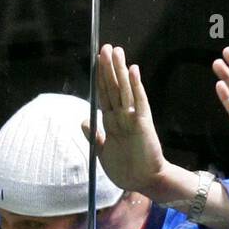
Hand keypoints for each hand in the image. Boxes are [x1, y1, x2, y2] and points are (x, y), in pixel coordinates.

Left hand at [83, 44, 173, 198]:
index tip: (97, 60)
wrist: (143, 181)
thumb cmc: (125, 168)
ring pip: (124, 90)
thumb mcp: (102, 152)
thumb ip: (94, 136)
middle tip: (105, 47)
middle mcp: (122, 116)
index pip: (104, 95)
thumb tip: (85, 120)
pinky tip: (133, 71)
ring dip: (119, 70)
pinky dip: (135, 86)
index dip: (100, 78)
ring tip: (116, 51)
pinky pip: (139, 102)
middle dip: (108, 68)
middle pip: (113, 87)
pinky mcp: (143, 124)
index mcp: (111, 122)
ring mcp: (133, 118)